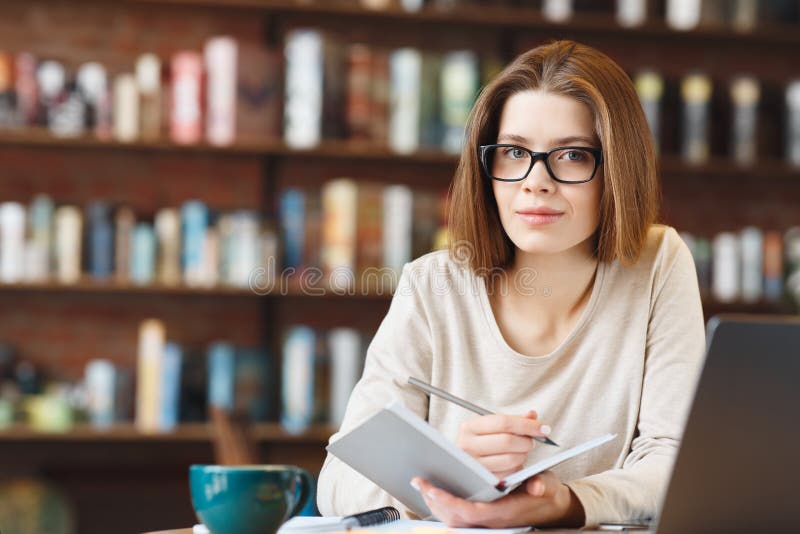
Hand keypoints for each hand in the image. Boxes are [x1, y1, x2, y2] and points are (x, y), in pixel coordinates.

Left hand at [410, 470, 584, 528]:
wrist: (550, 506)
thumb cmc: (545, 492)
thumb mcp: (547, 485)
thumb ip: (541, 485)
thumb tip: (537, 487)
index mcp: (504, 513)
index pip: (470, 513)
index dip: (449, 502)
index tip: (432, 489)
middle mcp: (491, 520)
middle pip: (455, 519)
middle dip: (435, 502)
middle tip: (419, 483)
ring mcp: (485, 521)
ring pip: (453, 519)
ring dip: (436, 504)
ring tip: (422, 485)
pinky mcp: (481, 517)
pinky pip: (456, 516)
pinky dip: (443, 505)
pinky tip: (433, 492)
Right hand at [455, 410, 550, 478]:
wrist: (464, 466)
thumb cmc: (482, 442)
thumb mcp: (493, 427)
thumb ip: (514, 420)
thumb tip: (533, 415)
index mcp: (469, 427)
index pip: (503, 422)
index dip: (527, 425)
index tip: (544, 428)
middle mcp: (467, 445)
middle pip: (507, 441)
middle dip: (526, 441)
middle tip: (531, 441)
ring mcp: (473, 465)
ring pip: (511, 458)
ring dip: (523, 455)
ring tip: (521, 451)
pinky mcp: (482, 481)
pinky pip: (509, 474)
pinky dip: (517, 468)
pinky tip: (513, 463)